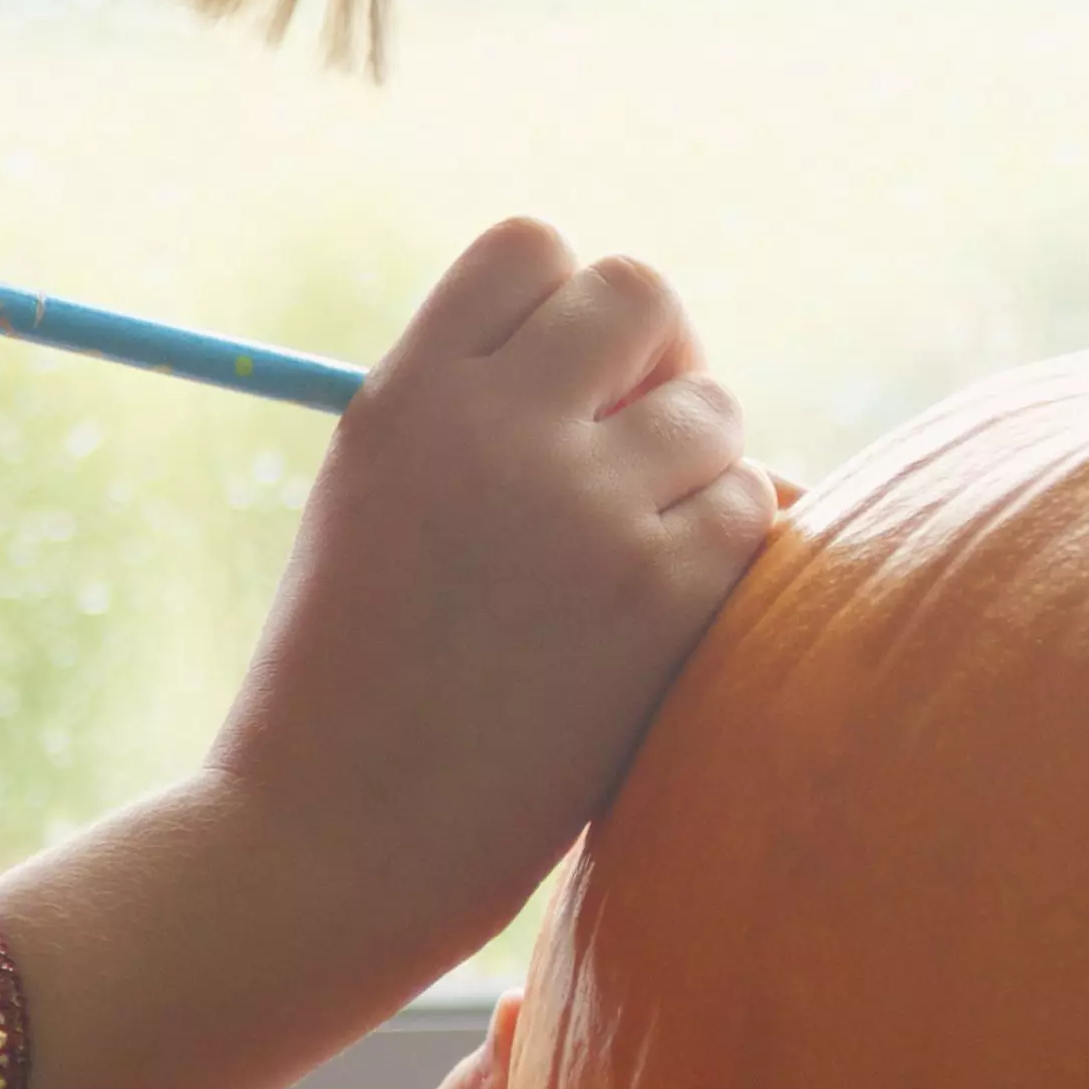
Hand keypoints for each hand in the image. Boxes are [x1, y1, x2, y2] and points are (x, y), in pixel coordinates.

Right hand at [207, 220, 776, 979]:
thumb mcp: (375, 497)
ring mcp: (581, 510)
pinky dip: (728, 547)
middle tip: (639, 445)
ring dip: (699, 470)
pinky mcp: (655, 594)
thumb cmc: (355, 678)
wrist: (336, 841)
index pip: (530, 247)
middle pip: (640, 295)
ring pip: (715, 411)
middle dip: (658, 360)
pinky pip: (752, 507)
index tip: (569, 384)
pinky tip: (663, 608)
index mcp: (405, 396)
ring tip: (630, 557)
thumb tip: (636, 354)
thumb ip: (478, 408)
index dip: (569, 307)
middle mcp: (492, 429)